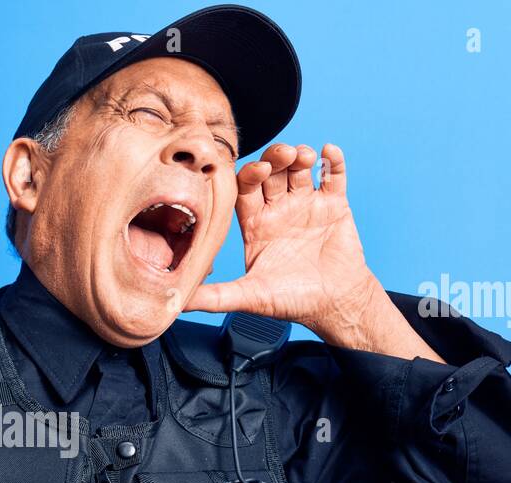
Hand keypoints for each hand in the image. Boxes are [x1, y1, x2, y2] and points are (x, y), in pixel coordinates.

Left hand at [186, 143, 398, 349]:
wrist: (335, 305)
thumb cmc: (292, 302)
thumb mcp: (249, 298)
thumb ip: (214, 297)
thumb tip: (175, 303)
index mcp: (255, 224)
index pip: (244, 189)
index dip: (248, 175)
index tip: (257, 170)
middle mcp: (278, 210)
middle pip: (271, 172)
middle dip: (274, 158)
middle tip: (282, 155)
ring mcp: (306, 205)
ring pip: (299, 169)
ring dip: (300, 156)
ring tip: (304, 156)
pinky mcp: (334, 204)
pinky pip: (333, 175)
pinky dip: (332, 160)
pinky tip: (328, 150)